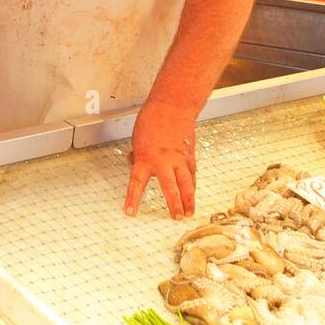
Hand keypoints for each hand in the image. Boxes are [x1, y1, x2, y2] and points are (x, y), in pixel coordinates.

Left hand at [124, 102, 195, 219]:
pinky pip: (192, 173)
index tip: (130, 212)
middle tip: (176, 218)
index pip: (137, 183)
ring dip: (189, 199)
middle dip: (174, 204)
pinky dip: (193, 184)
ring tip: (190, 212)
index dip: (133, 199)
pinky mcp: (189, 155)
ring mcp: (179, 159)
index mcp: (145, 158)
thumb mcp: (138, 140)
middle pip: (171, 188)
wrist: (172, 106)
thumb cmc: (152, 119)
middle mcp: (164, 162)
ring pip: (186, 183)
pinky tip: (193, 192)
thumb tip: (138, 166)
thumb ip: (140, 157)